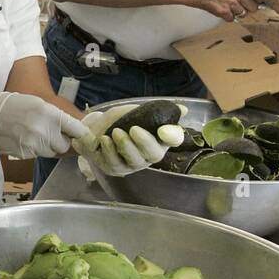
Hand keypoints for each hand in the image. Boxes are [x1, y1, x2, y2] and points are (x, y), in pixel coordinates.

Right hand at [0, 87, 87, 157]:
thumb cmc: (16, 105)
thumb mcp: (40, 104)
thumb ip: (58, 117)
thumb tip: (76, 131)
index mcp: (51, 114)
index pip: (77, 129)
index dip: (82, 134)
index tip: (84, 137)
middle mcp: (44, 130)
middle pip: (65, 146)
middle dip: (60, 141)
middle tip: (51, 133)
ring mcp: (34, 144)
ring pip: (52, 152)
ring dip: (48, 147)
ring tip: (35, 135)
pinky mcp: (26, 153)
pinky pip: (38, 155)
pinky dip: (35, 150)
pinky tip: (25, 139)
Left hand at [73, 102, 187, 177]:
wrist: (95, 129)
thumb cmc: (121, 121)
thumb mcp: (138, 112)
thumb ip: (157, 111)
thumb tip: (183, 109)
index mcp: (160, 139)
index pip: (174, 139)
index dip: (172, 135)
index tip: (164, 130)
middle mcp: (149, 155)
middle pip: (154, 154)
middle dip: (145, 142)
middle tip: (134, 129)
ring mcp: (133, 164)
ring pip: (134, 160)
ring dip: (125, 145)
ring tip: (115, 132)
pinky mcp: (116, 169)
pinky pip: (115, 163)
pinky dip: (109, 150)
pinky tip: (104, 139)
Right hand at [184, 0, 266, 20]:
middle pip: (254, 7)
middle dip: (248, 6)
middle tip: (239, 1)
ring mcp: (231, 2)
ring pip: (244, 14)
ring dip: (238, 11)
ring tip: (229, 4)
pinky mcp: (223, 12)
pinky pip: (233, 19)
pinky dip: (228, 16)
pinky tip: (223, 8)